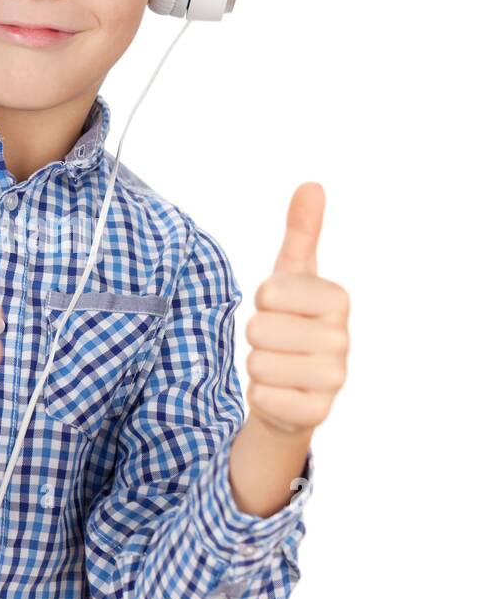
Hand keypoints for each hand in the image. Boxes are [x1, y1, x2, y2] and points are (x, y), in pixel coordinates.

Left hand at [244, 182, 349, 437]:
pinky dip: (260, 395)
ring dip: (256, 366)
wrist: (292, 387)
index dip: (262, 301)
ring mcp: (334, 379)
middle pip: (259, 329)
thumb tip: (311, 185)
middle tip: (276, 342)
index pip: (269, 291)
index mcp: (338, 298)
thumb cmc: (290, 322)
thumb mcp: (292, 276)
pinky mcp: (317, 414)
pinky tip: (280, 392)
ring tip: (278, 366)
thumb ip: (301, 232)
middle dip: (256, 336)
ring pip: (257, 364)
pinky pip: (262, 397)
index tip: (278, 308)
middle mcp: (342, 338)